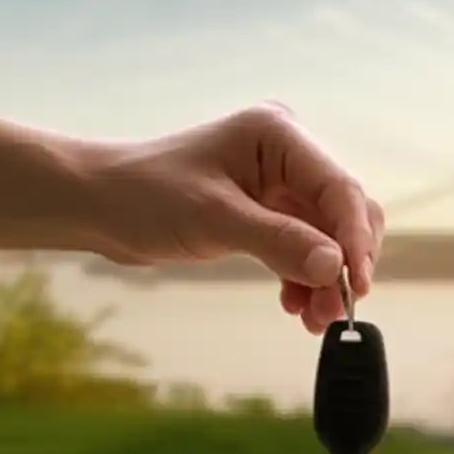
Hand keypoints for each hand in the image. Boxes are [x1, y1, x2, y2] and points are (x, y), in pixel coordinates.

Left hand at [84, 102, 383, 332]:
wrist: (96, 205)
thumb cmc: (143, 196)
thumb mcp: (214, 220)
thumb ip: (280, 242)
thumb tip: (335, 268)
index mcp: (278, 134)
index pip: (339, 188)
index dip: (355, 239)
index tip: (356, 286)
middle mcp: (287, 153)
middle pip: (343, 212)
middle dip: (343, 263)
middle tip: (335, 310)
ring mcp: (278, 183)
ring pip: (327, 236)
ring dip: (326, 278)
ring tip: (314, 319)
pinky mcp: (266, 211)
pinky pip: (304, 247)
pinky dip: (304, 277)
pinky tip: (295, 305)